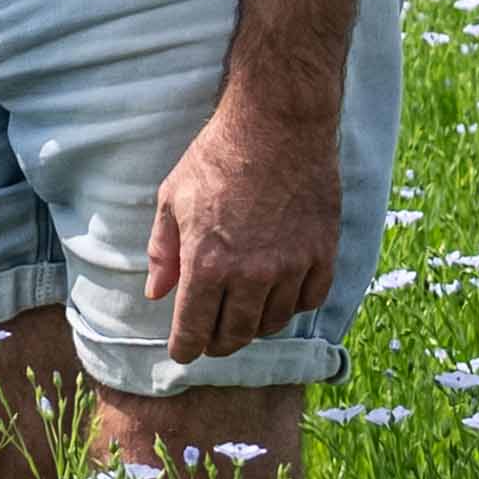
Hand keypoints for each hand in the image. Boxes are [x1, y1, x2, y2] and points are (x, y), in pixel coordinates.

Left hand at [142, 103, 342, 364]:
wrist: (277, 125)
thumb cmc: (217, 157)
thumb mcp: (172, 199)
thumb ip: (164, 251)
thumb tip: (156, 293)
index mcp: (207, 264)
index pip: (195, 330)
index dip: (186, 348)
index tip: (183, 353)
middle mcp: (251, 275)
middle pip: (235, 335)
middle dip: (218, 344)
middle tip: (211, 340)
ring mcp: (291, 267)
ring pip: (272, 323)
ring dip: (254, 326)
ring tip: (242, 316)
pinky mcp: (323, 254)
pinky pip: (308, 300)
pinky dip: (291, 305)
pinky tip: (279, 294)